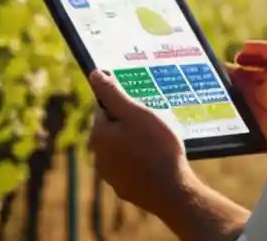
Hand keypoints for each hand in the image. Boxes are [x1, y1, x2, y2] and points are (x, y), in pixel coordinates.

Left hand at [86, 69, 192, 214]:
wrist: (172, 191)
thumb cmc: (157, 148)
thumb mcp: (137, 113)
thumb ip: (113, 93)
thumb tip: (94, 74)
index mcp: (98, 134)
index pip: (105, 106)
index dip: (125, 102)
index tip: (144, 105)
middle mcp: (98, 155)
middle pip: (114, 128)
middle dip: (131, 122)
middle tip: (155, 123)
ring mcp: (110, 174)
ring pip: (122, 147)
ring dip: (136, 141)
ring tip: (159, 142)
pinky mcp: (124, 187)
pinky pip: (131, 165)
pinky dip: (141, 160)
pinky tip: (158, 160)